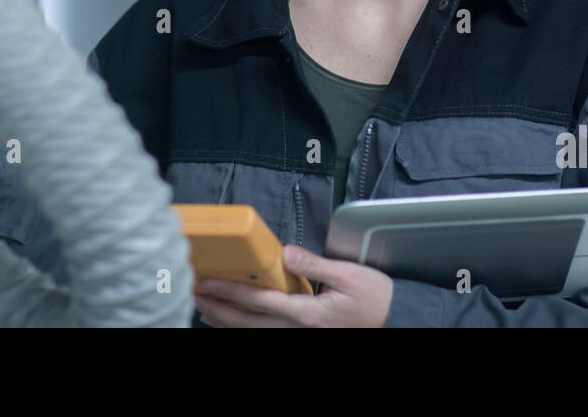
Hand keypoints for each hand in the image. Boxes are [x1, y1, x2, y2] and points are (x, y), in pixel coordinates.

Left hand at [194, 245, 392, 326]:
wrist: (394, 321)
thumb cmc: (375, 299)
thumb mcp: (350, 275)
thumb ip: (315, 264)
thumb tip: (285, 253)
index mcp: (307, 313)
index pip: (259, 301)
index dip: (230, 291)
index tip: (208, 281)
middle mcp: (298, 329)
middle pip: (247, 322)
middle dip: (217, 308)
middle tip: (193, 294)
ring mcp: (298, 336)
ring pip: (253, 332)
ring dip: (225, 320)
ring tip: (204, 307)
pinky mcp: (303, 334)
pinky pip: (266, 334)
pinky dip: (244, 327)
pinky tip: (233, 320)